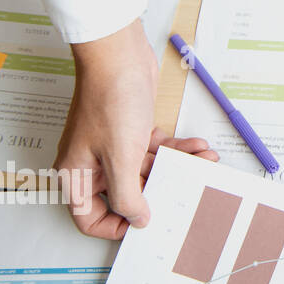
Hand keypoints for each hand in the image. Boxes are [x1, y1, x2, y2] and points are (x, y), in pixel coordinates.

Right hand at [53, 19, 217, 238]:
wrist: (120, 57)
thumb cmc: (110, 102)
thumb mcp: (121, 157)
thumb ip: (128, 194)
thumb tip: (137, 220)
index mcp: (78, 175)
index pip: (90, 217)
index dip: (116, 226)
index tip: (146, 223)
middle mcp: (93, 164)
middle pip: (127, 193)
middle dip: (160, 191)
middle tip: (186, 193)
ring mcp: (114, 147)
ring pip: (148, 170)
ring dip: (178, 166)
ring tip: (206, 162)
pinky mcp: (133, 131)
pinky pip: (157, 150)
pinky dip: (178, 149)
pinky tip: (200, 147)